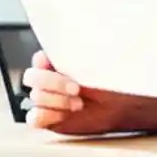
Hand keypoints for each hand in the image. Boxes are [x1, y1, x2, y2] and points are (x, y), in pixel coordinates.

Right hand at [22, 51, 142, 134]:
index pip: (38, 58)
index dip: (43, 61)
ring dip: (57, 101)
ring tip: (79, 104)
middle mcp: (50, 80)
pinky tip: (64, 114)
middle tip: (76, 88)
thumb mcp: (100, 61)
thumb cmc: (115, 82)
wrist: (125, 108)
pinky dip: (46, 115)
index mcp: (58, 61)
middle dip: (52, 83)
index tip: (55, 65)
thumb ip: (79, 52)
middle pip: (31, 77)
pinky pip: (33, 118)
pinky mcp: (50, 120)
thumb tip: (72, 36)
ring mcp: (48, 100)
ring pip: (35, 97)